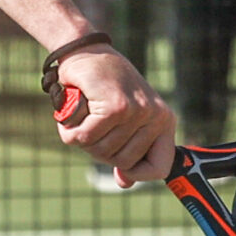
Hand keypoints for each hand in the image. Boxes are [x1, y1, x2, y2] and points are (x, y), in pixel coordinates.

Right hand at [56, 47, 176, 183]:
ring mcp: (137, 111)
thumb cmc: (103, 86)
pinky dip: (71, 129)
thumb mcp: (121, 120)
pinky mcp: (116, 106)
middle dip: (99, 150)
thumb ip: (125, 151)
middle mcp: (156, 116)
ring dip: (81, 137)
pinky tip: (72, 113)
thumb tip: (125, 184)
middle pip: (122, 162)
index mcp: (164, 121)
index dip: (137, 174)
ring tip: (82, 114)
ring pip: (100, 150)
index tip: (120, 169)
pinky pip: (85, 137)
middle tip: (91, 126)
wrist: (86, 51)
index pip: (160, 167)